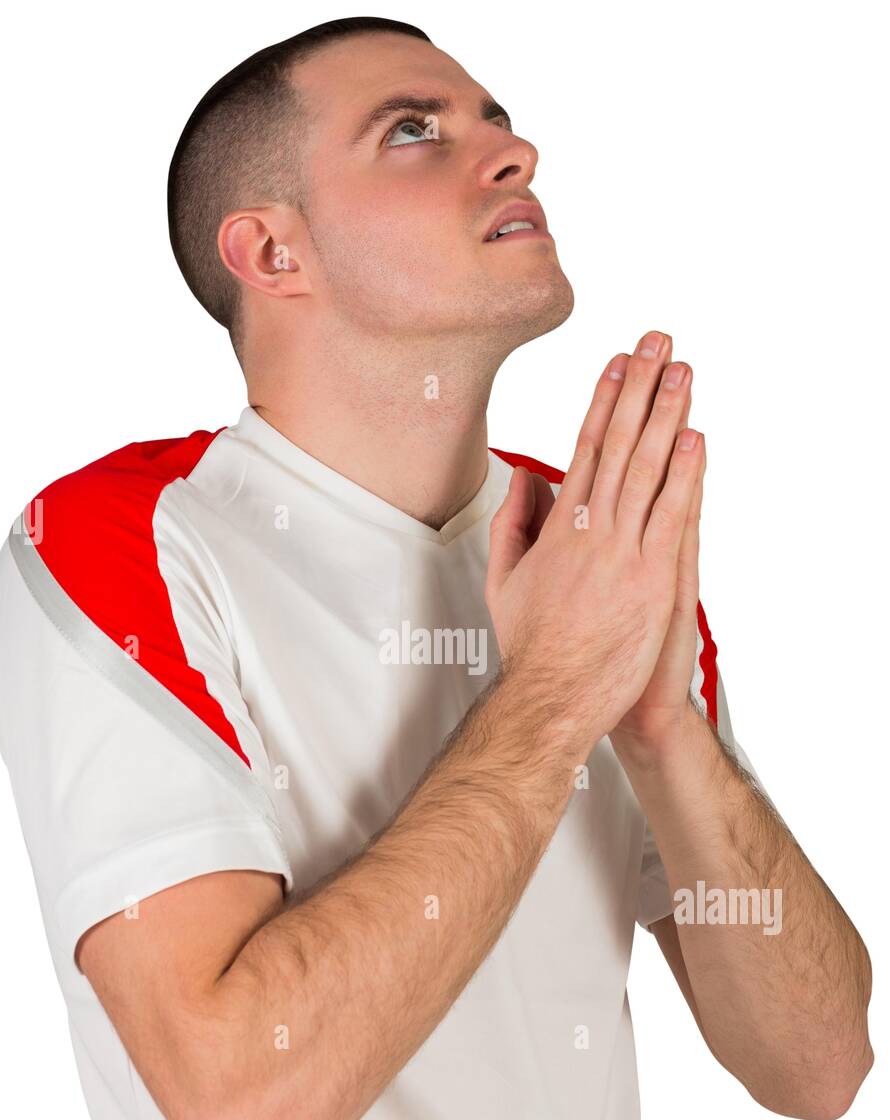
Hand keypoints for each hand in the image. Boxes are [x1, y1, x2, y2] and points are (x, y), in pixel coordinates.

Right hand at [485, 329, 701, 759]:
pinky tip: (695, 437)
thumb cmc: (530, 648)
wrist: (552, 696)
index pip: (585, 448)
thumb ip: (512, 525)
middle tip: (658, 344)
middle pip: (620, 443)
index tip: (617, 364)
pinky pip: (671, 515)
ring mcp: (624, 551)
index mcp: (557, 528)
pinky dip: (684, 474)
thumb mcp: (503, 581)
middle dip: (640, 388)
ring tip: (682, 372)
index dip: (603, 401)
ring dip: (667, 415)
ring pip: (648, 469)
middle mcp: (592, 530)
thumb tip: (523, 480)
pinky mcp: (652, 578)